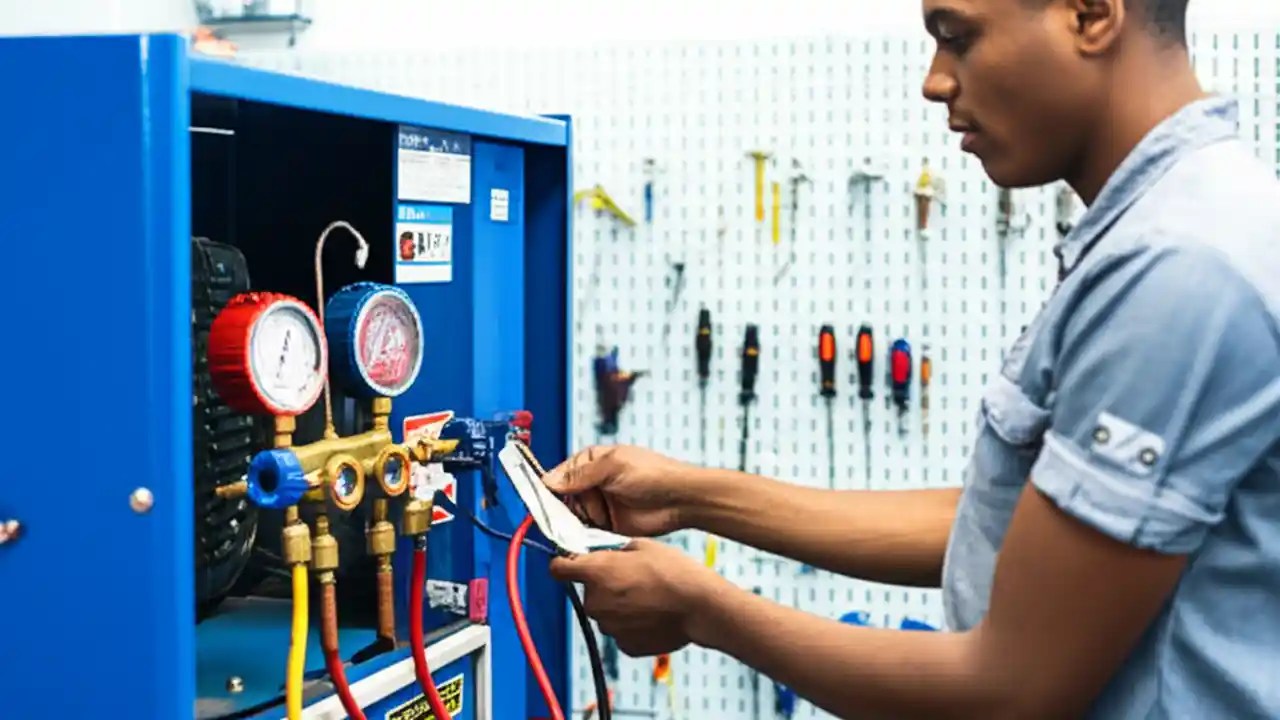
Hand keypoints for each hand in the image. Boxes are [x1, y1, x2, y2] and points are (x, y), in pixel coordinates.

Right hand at [542, 445, 699, 536]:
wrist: (680, 500)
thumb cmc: (654, 474)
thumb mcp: (613, 467)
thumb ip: (580, 475)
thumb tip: (550, 480)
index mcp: (592, 462)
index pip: (559, 475)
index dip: (549, 488)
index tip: (539, 499)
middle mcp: (593, 484)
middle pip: (562, 500)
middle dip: (560, 510)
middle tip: (558, 517)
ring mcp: (600, 506)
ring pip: (573, 519)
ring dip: (573, 525)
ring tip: (577, 527)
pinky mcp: (608, 526)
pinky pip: (587, 533)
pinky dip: (584, 537)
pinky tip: (586, 538)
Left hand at [551, 539, 726, 655]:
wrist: (700, 607)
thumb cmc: (675, 572)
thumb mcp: (642, 545)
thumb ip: (615, 550)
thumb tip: (608, 556)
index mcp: (596, 572)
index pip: (557, 568)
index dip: (564, 563)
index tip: (570, 562)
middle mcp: (595, 602)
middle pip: (587, 591)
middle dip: (603, 584)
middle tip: (631, 578)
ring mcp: (609, 627)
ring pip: (605, 612)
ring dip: (618, 605)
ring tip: (647, 597)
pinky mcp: (625, 645)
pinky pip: (620, 631)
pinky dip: (631, 624)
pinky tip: (652, 615)